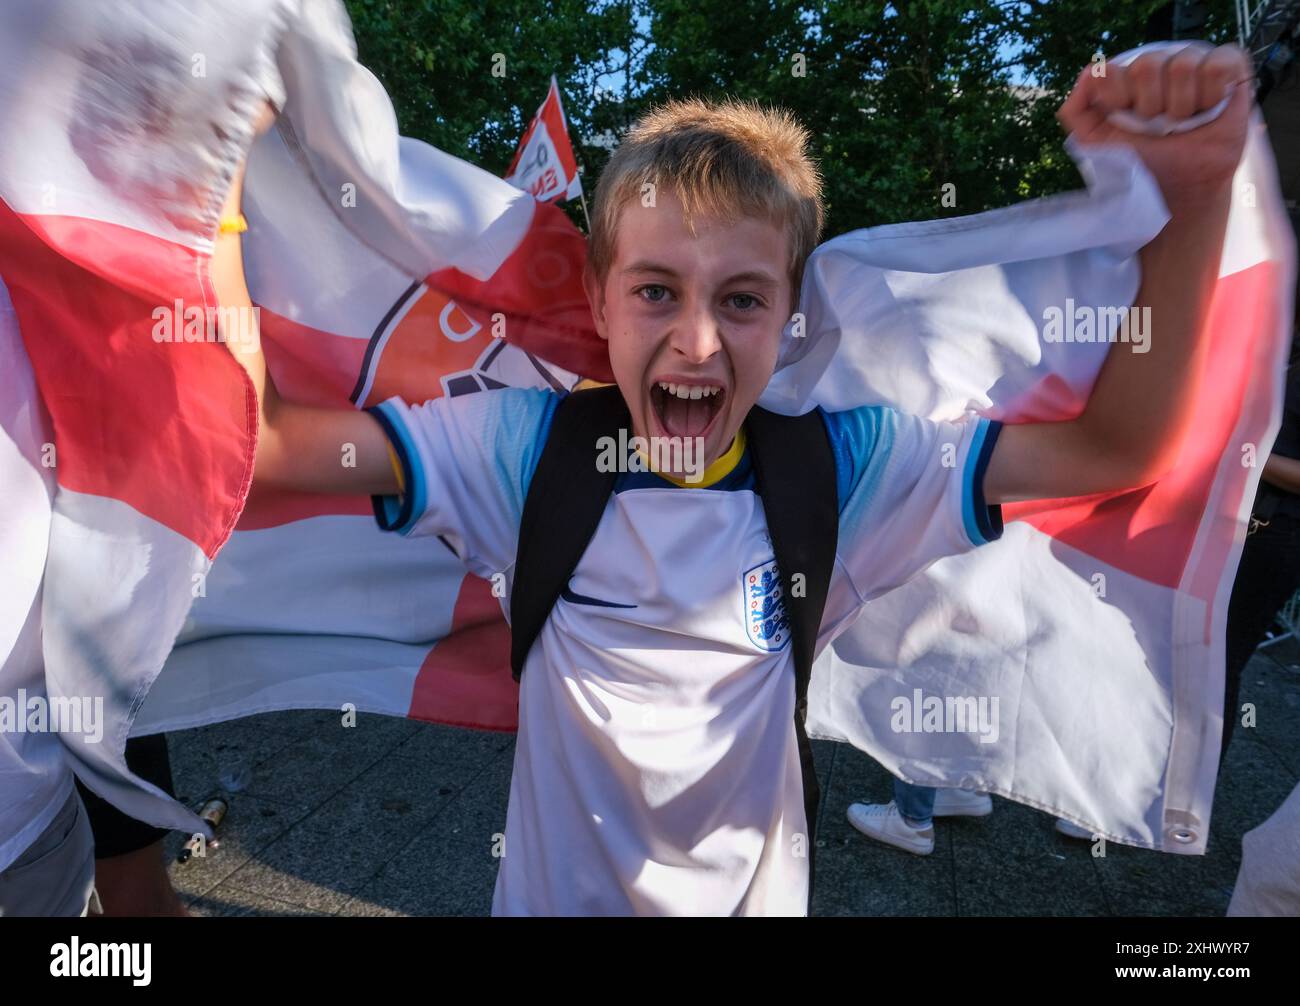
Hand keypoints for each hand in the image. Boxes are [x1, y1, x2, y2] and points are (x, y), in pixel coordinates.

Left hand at [1057, 43, 1253, 207]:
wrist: (1182, 189)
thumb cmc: (1141, 166)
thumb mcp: (1096, 145)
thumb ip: (1076, 112)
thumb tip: (1088, 72)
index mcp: (1125, 80)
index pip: (1111, 68)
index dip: (1118, 98)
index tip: (1127, 121)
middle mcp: (1158, 66)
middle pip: (1146, 65)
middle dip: (1151, 107)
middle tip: (1160, 126)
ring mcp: (1193, 63)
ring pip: (1182, 64)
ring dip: (1182, 106)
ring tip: (1185, 122)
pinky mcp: (1229, 68)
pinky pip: (1217, 63)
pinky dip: (1212, 93)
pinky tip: (1210, 109)